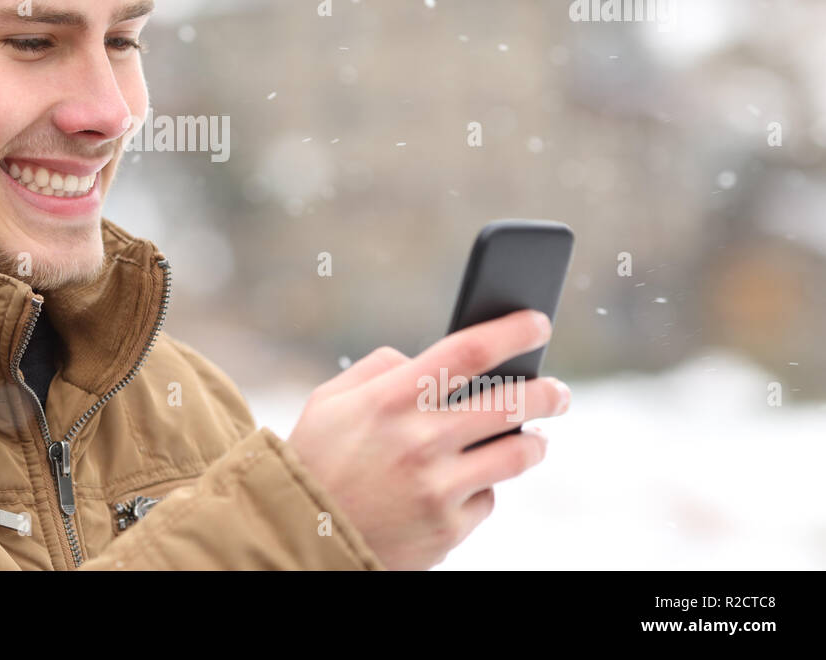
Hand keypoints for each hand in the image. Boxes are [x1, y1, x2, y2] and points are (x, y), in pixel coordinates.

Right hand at [285, 309, 570, 568]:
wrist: (300, 537)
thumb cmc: (316, 459)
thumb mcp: (331, 401)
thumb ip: (379, 370)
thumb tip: (422, 359)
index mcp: (390, 399)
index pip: (469, 350)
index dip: (512, 331)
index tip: (539, 322)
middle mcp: (420, 440)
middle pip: (512, 402)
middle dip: (547, 392)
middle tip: (558, 391)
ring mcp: (437, 487)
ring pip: (517, 454)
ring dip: (534, 441)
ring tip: (534, 436)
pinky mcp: (447, 528)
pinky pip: (487, 497)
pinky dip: (482, 487)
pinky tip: (468, 482)